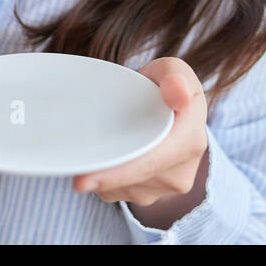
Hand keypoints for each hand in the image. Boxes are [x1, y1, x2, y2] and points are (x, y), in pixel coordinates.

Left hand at [73, 57, 207, 206]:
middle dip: (103, 179)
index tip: (85, 180)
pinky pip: (118, 192)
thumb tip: (176, 92)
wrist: (174, 111)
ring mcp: (165, 188)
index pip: (152, 162)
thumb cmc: (168, 85)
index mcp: (190, 139)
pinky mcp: (149, 195)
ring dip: (104, 172)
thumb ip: (175, 76)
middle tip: (74, 180)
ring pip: (123, 187)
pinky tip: (104, 155)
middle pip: (134, 178)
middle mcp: (181, 171)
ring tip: (98, 143)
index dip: (120, 173)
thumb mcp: (172, 70)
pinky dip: (106, 177)